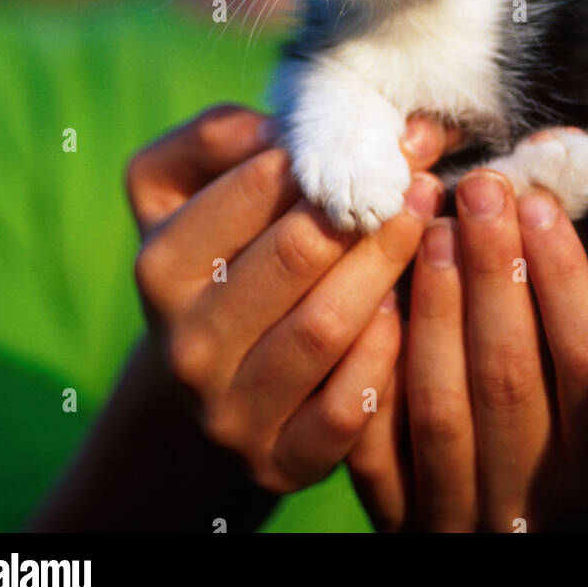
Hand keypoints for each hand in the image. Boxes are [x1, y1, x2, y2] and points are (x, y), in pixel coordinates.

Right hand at [127, 105, 453, 494]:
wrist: (210, 377)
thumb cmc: (217, 253)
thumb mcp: (185, 187)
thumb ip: (216, 136)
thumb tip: (283, 123)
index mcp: (159, 266)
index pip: (254, 189)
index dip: (326, 150)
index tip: (386, 130)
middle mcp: (183, 344)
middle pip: (298, 255)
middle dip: (370, 206)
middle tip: (422, 173)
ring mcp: (228, 412)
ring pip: (327, 327)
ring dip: (390, 265)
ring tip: (428, 221)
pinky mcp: (277, 463)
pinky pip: (347, 408)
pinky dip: (387, 354)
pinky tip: (409, 311)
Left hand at [347, 165, 587, 531]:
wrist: (514, 516)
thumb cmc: (579, 401)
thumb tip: (581, 170)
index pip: (585, 360)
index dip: (561, 276)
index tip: (536, 200)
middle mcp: (536, 496)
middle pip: (508, 377)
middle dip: (492, 273)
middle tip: (479, 190)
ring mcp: (462, 511)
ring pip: (441, 406)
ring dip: (436, 308)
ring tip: (432, 229)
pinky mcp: (399, 516)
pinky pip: (377, 447)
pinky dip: (376, 372)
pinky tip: (376, 301)